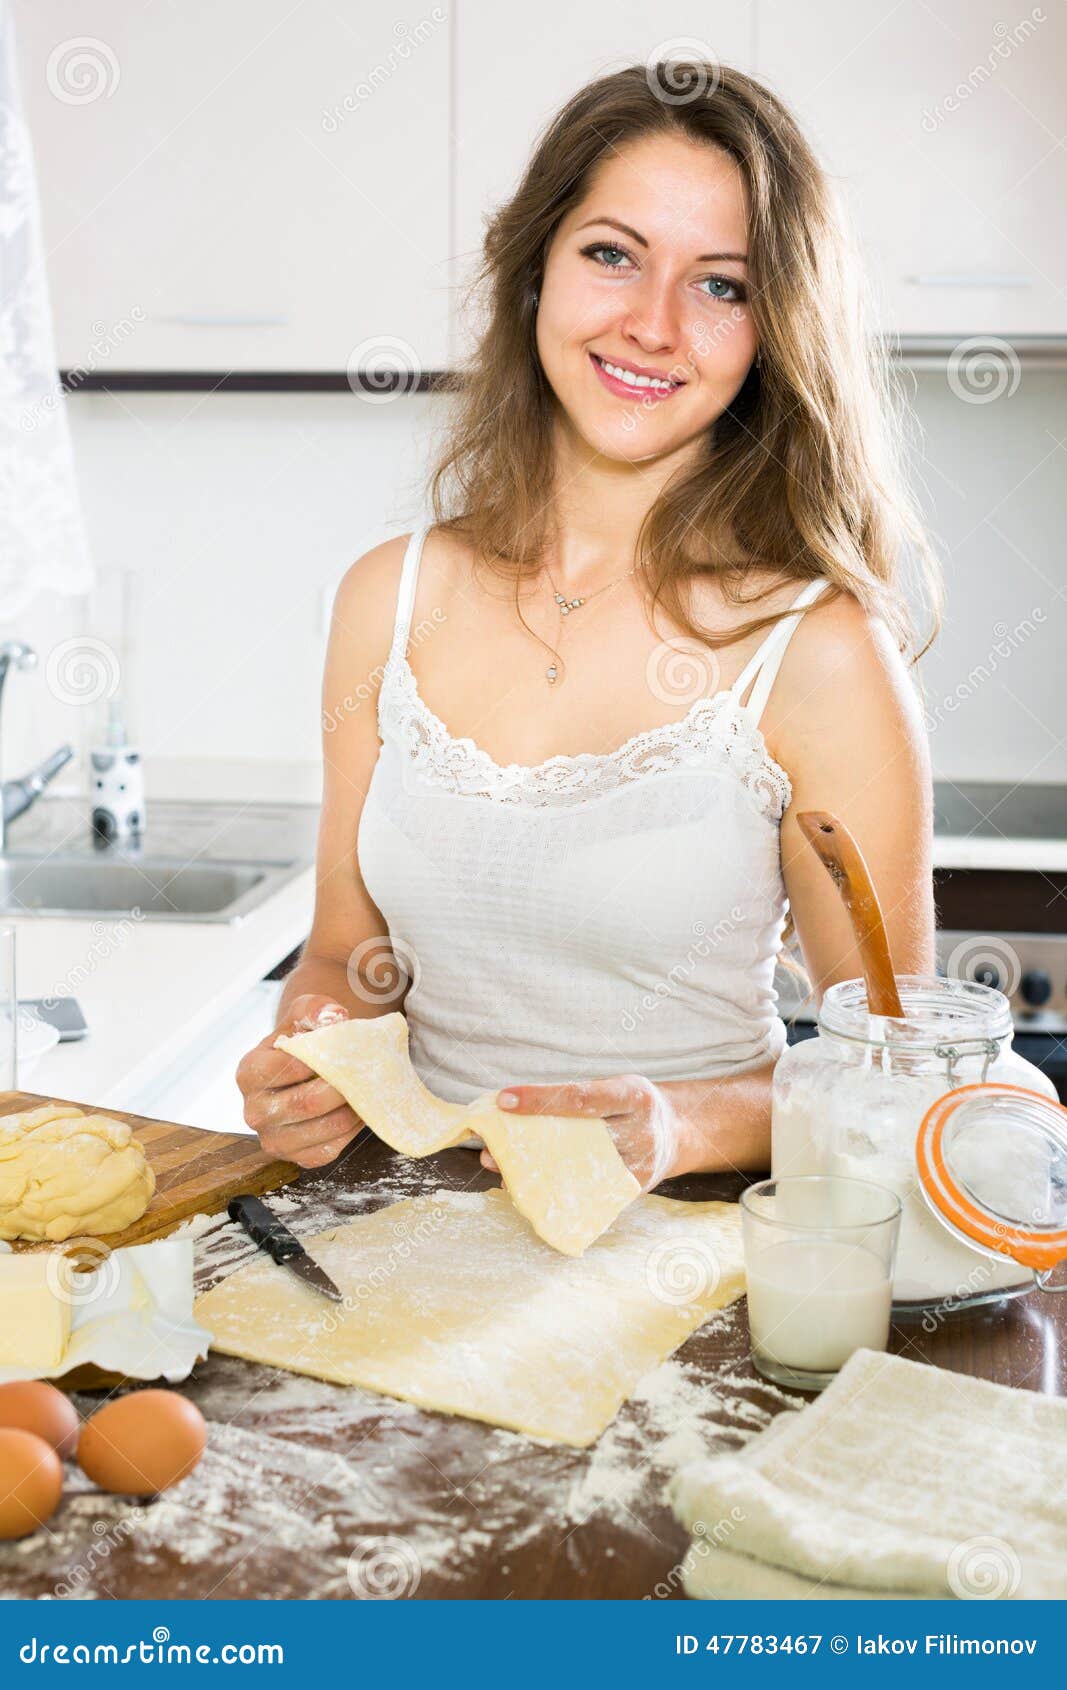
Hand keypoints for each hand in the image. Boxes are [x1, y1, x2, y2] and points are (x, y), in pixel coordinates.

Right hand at [236, 993, 362, 1168]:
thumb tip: (334, 1017)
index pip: (287, 1068)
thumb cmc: (303, 1039)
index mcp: (249, 1073)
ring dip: (353, 1109)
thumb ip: (315, 1009)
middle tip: (365, 1073)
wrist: (302, 1070)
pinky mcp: (296, 1158)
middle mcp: (253, 1111)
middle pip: (308, 1103)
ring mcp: (273, 1139)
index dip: (321, 1060)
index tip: (344, 1051)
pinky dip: (351, 1131)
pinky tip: (358, 1110)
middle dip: (343, 1086)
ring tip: (365, 1089)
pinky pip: (331, 1149)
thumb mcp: (305, 1013)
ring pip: (325, 1128)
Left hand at [479, 1074, 683, 1190]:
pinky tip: (530, 1188)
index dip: (541, 1098)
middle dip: (529, 1143)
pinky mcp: (634, 1191)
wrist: (679, 1133)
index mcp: (634, 1097)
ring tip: (501, 1170)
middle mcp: (641, 1132)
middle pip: (577, 1138)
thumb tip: (514, 1108)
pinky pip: (590, 1194)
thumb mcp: (616, 1088)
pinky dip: (557, 1190)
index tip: (503, 1100)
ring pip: (578, 1171)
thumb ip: (578, 1100)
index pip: (581, 1096)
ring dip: (535, 1172)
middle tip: (490, 1147)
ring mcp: (640, 1166)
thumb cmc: (632, 1107)